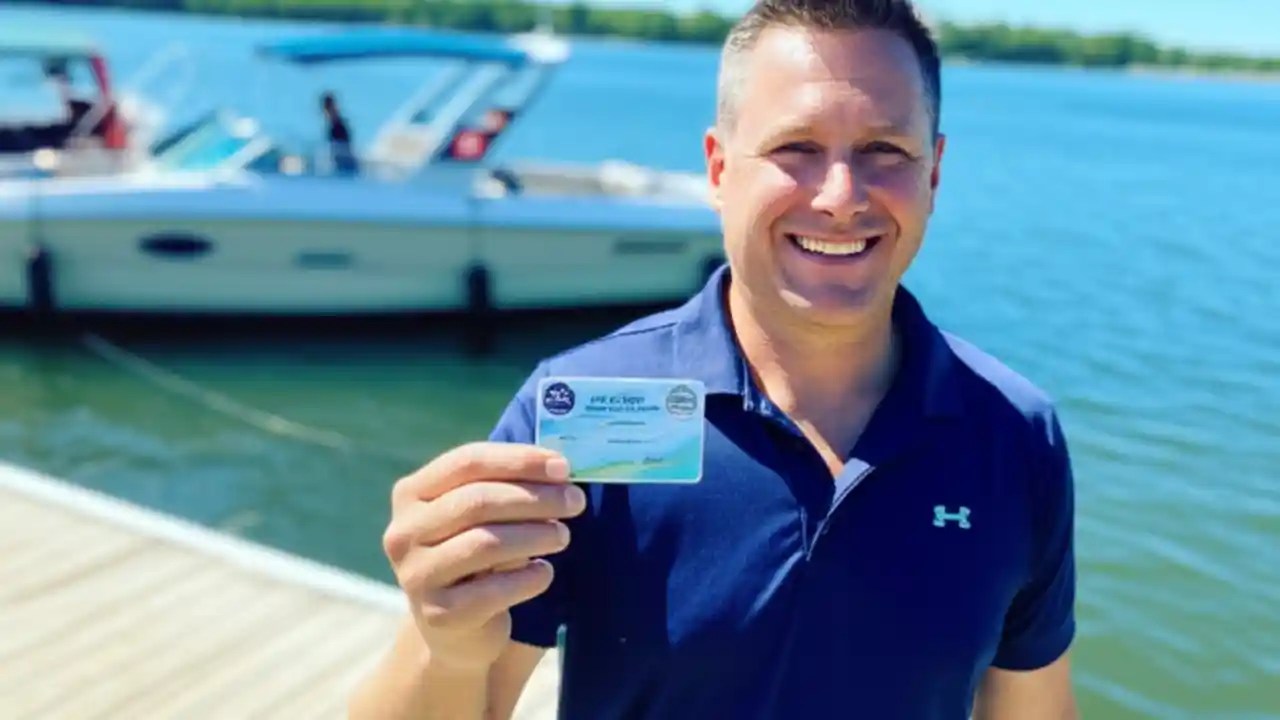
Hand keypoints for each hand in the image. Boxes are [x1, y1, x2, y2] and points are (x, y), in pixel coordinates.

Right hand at [382, 442, 584, 671]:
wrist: (456, 632)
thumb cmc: (476, 559)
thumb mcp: (480, 517)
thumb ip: (506, 487)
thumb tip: (559, 468)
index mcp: (411, 494)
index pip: (467, 462)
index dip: (519, 460)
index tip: (564, 467)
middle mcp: (404, 533)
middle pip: (478, 501)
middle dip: (535, 498)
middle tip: (576, 502)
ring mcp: (417, 575)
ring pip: (486, 543)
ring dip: (536, 534)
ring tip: (563, 535)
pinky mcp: (439, 615)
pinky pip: (494, 589)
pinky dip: (528, 578)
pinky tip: (544, 572)